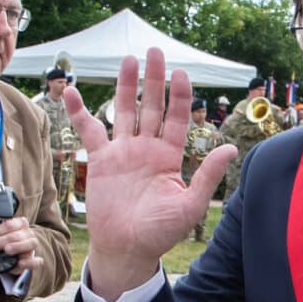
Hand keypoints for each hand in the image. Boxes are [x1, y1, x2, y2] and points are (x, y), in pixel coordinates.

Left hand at [0, 215, 41, 271]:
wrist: (19, 252)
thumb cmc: (7, 242)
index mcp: (19, 224)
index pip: (10, 224)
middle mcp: (28, 233)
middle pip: (15, 235)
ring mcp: (32, 246)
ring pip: (29, 243)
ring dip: (17, 246)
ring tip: (6, 250)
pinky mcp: (34, 259)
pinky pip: (36, 261)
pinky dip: (29, 262)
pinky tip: (19, 263)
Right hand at [66, 48, 236, 300]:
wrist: (127, 250)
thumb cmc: (160, 233)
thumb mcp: (189, 206)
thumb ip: (207, 176)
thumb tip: (230, 148)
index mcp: (170, 157)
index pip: (177, 118)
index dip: (180, 95)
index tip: (181, 73)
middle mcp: (147, 149)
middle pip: (152, 106)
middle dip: (154, 79)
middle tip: (154, 51)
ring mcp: (123, 152)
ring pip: (124, 111)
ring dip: (126, 86)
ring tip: (128, 59)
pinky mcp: (100, 161)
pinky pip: (89, 130)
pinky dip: (80, 111)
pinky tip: (72, 91)